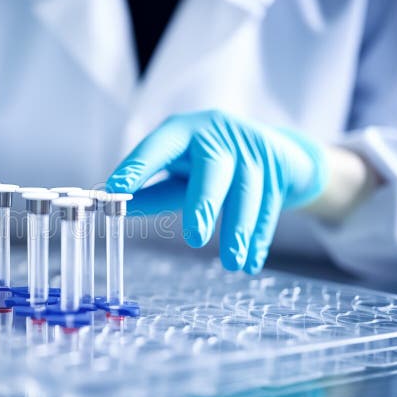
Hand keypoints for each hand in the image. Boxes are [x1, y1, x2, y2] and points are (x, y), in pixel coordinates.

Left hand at [106, 110, 326, 272]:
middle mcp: (218, 133)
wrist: (275, 147)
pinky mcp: (280, 167)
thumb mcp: (179, 172)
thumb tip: (118, 208)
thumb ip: (152, 191)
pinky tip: (250, 262)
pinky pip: (270, 206)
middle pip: (213, 167)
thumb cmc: (209, 163)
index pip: (158, 147)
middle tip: (194, 238)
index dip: (138, 167)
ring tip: (232, 263)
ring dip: (240, 229)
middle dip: (204, 203)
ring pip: (248, 191)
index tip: (116, 190)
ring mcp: (253, 148)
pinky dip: (259, 238)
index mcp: (183, 132)